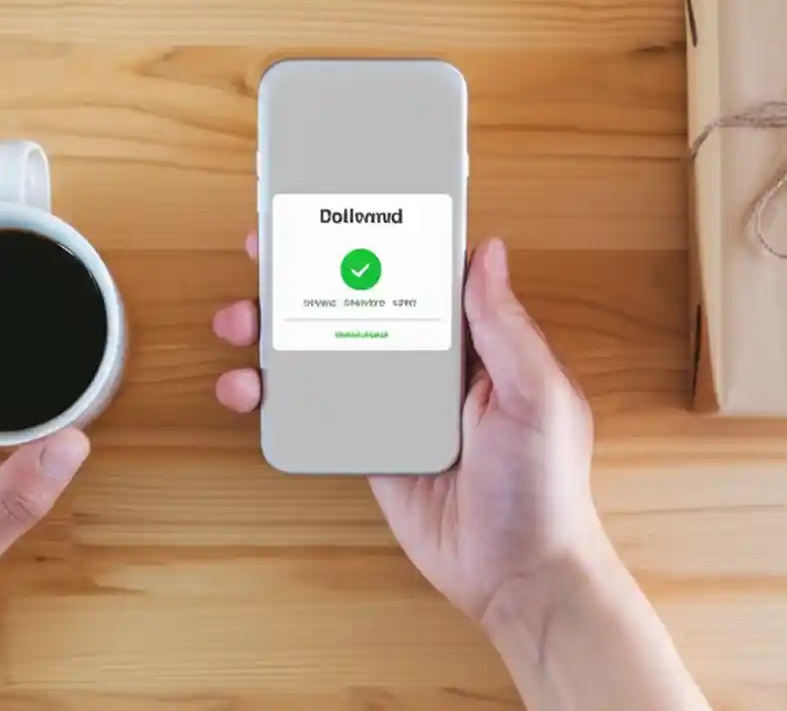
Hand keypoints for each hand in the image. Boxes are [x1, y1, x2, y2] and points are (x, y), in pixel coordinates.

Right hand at [214, 235, 709, 709]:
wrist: (517, 577)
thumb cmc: (545, 488)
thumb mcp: (538, 397)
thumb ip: (506, 327)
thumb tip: (488, 252)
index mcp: (474, 342)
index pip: (417, 272)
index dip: (373, 237)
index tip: (331, 209)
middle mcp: (428, 365)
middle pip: (354, 302)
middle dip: (303, 275)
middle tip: (262, 255)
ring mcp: (392, 405)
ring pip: (322, 351)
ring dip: (274, 330)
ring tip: (240, 323)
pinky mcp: (366, 445)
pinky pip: (313, 411)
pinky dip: (275, 397)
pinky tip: (249, 390)